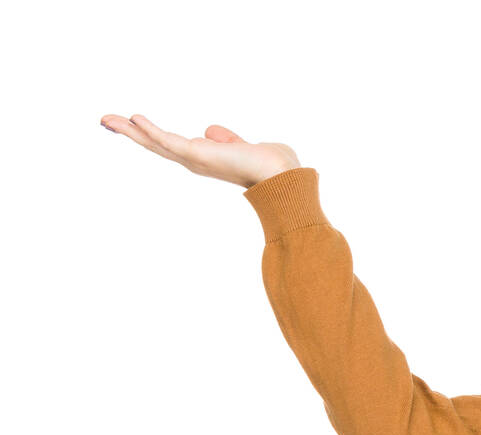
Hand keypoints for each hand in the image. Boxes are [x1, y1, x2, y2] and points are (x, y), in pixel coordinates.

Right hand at [99, 114, 301, 188]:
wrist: (281, 175)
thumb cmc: (270, 164)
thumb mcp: (241, 145)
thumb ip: (226, 139)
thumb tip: (210, 131)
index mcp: (204, 159)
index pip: (171, 145)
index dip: (150, 134)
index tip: (132, 123)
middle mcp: (195, 161)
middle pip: (155, 145)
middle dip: (130, 132)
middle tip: (105, 120)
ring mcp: (195, 159)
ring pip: (155, 143)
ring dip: (130, 130)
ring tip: (107, 118)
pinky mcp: (198, 155)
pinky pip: (168, 141)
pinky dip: (151, 130)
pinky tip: (134, 118)